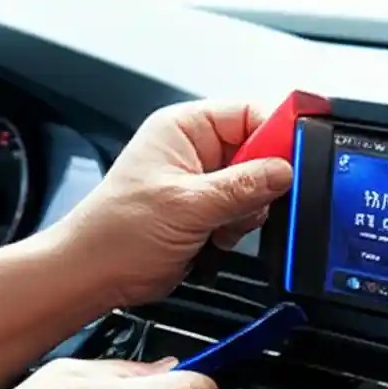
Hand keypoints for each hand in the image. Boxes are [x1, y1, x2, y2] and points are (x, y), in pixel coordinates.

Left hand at [61, 100, 293, 306]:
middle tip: (244, 206)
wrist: (93, 275)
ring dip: (246, 212)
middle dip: (259, 184)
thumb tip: (283, 170)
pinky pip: (241, 213)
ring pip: (254, 187)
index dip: (275, 134)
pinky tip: (215, 240)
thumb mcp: (187, 205)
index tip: (293, 161)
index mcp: (183, 128)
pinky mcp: (204, 212)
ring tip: (218, 227)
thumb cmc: (116, 233)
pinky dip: (237, 229)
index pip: (248, 113)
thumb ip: (242, 187)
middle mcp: (193, 150)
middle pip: (257, 152)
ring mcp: (200, 182)